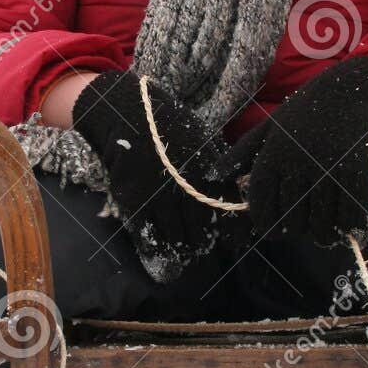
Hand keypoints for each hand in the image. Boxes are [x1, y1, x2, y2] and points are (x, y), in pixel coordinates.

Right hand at [72, 69, 226, 281]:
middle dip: (203, 243)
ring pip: (176, 237)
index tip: (234, 243)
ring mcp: (158, 194)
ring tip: (184, 251)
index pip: (228, 211)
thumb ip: (220, 170)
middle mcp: (186, 184)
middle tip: (201, 248)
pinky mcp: (133, 200)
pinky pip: (147, 235)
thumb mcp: (204, 141)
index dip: (234, 233)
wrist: (130, 114)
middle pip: (201, 229)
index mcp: (208, 169)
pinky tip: (161, 254)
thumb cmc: (171, 127)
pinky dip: (155, 249)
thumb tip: (238, 202)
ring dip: (182, 248)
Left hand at [225, 58, 367, 247]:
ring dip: (321, 231)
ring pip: (320, 224)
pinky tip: (344, 216)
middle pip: (291, 219)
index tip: (272, 229)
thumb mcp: (274, 124)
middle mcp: (298, 162)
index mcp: (275, 151)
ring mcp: (329, 170)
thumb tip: (215, 175)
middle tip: (302, 226)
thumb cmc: (312, 107)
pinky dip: (345, 224)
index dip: (265, 222)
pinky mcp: (357, 175)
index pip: (262, 202)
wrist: (360, 85)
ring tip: (324, 226)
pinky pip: (347, 217)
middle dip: (294, 229)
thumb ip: (245, 152)